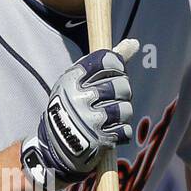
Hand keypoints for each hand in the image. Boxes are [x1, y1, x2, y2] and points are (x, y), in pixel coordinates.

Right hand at [20, 39, 138, 189]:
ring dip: (123, 114)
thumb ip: (107, 62)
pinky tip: (110, 132)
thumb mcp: (79, 82)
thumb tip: (135, 43)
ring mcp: (89, 120)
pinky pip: (125, 130)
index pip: (107, 60)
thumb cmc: (71, 107)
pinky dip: (121, 132)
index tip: (114, 72)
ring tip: (111, 116)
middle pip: (121, 84)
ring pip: (126, 109)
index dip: (117, 65)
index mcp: (72, 80)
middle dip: (122, 91)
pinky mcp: (98, 140)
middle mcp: (79, 98)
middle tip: (113, 97)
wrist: (55, 147)